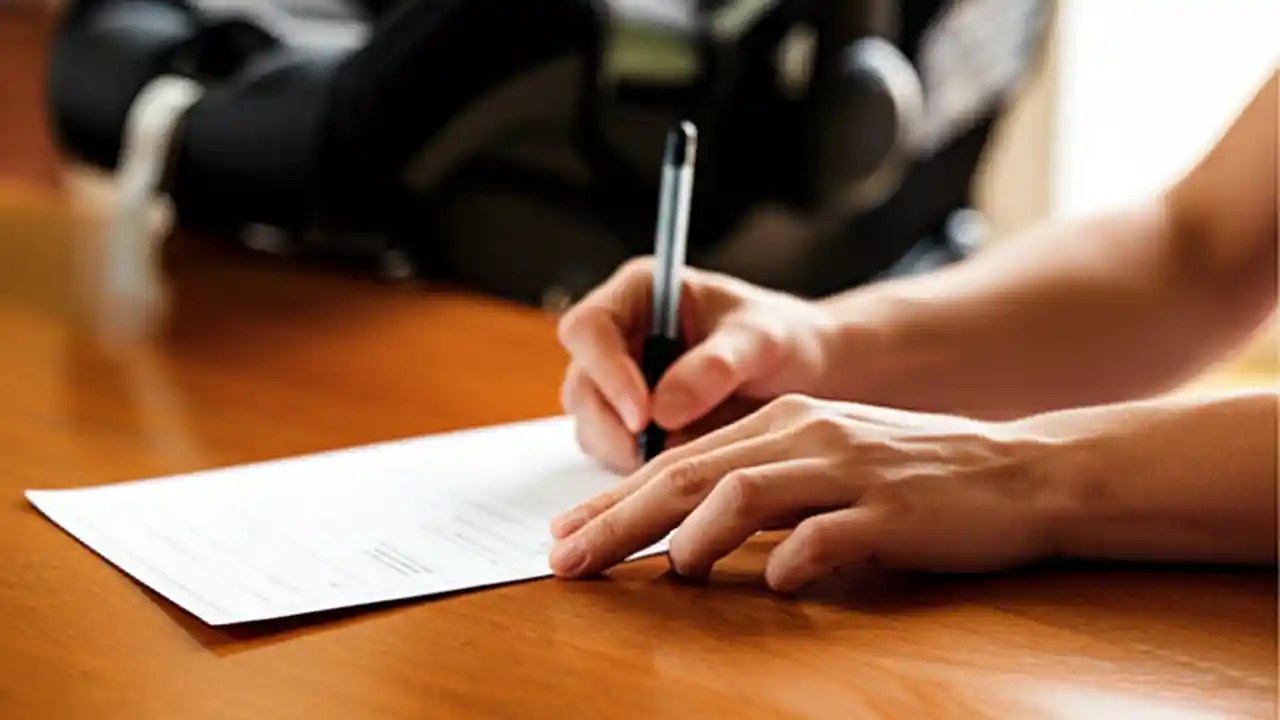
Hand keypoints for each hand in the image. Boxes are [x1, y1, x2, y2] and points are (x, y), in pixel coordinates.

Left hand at [548, 394, 1060, 591]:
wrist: (1023, 471)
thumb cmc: (917, 475)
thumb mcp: (829, 461)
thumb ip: (763, 485)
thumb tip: (684, 531)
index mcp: (785, 420)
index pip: (679, 460)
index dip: (614, 501)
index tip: (565, 534)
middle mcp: (808, 434)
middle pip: (690, 475)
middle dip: (619, 521)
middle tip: (566, 560)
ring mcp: (849, 471)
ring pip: (744, 493)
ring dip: (693, 537)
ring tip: (665, 573)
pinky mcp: (892, 513)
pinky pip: (825, 537)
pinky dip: (789, 561)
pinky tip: (772, 581)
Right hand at [557, 258, 835, 471]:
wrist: (804, 371)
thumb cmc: (785, 340)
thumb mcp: (762, 341)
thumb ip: (716, 366)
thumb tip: (662, 412)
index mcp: (640, 292)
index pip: (589, 327)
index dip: (606, 372)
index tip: (644, 416)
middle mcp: (619, 335)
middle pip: (581, 384)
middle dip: (614, 427)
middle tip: (661, 457)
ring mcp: (619, 381)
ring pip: (593, 426)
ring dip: (629, 452)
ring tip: (687, 458)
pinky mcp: (630, 422)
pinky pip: (615, 452)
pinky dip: (643, 469)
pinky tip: (686, 467)